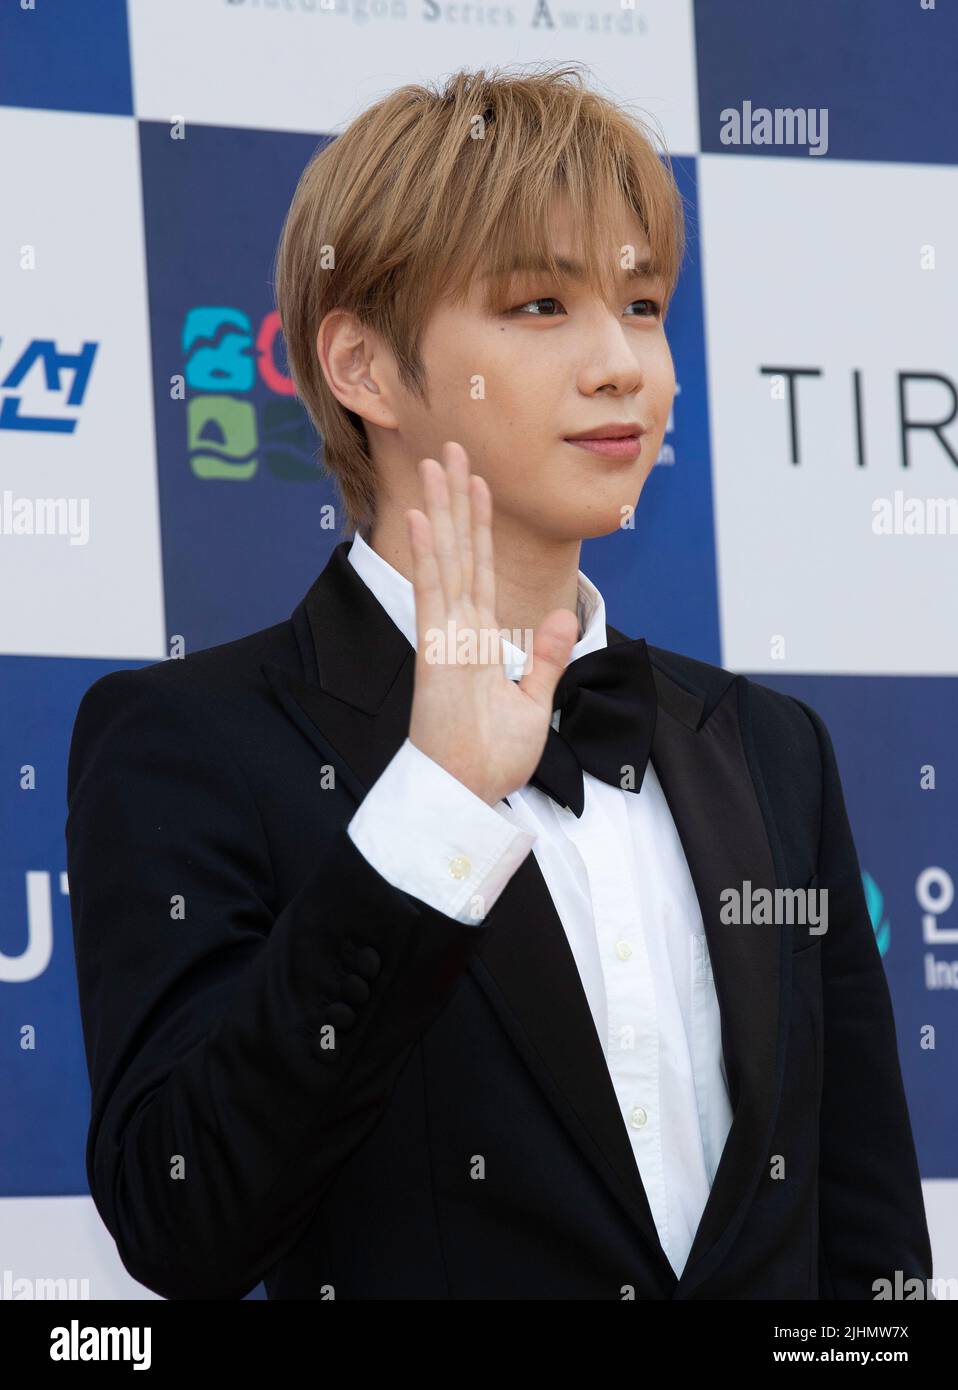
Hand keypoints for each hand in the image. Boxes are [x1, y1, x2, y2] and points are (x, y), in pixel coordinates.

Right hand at [405, 441, 578, 805]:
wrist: (467, 796)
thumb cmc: (490, 760)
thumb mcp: (533, 703)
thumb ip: (546, 660)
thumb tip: (561, 619)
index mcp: (479, 638)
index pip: (480, 568)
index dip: (479, 524)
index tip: (478, 483)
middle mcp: (458, 628)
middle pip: (460, 550)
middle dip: (457, 498)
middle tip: (452, 449)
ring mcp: (445, 635)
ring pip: (445, 558)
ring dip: (441, 509)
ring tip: (438, 462)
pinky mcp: (436, 651)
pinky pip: (432, 594)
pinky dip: (428, 555)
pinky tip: (422, 517)